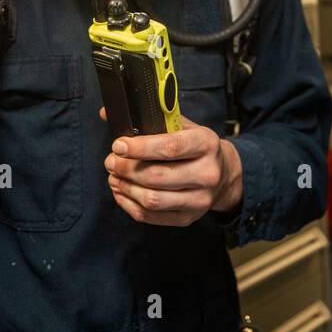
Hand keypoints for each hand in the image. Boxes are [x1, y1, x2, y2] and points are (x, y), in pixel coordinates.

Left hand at [101, 110, 243, 226]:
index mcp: (206, 144)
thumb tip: (107, 113)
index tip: (118, 145)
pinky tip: (121, 191)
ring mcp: (199, 199)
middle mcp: (207, 173)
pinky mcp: (188, 218)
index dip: (140, 148)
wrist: (224, 174)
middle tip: (111, 161)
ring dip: (126, 188)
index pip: (170, 147)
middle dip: (126, 169)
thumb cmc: (196, 147)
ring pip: (152, 200)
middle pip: (157, 176)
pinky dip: (129, 204)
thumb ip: (149, 119)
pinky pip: (150, 216)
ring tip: (114, 176)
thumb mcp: (182, 126)